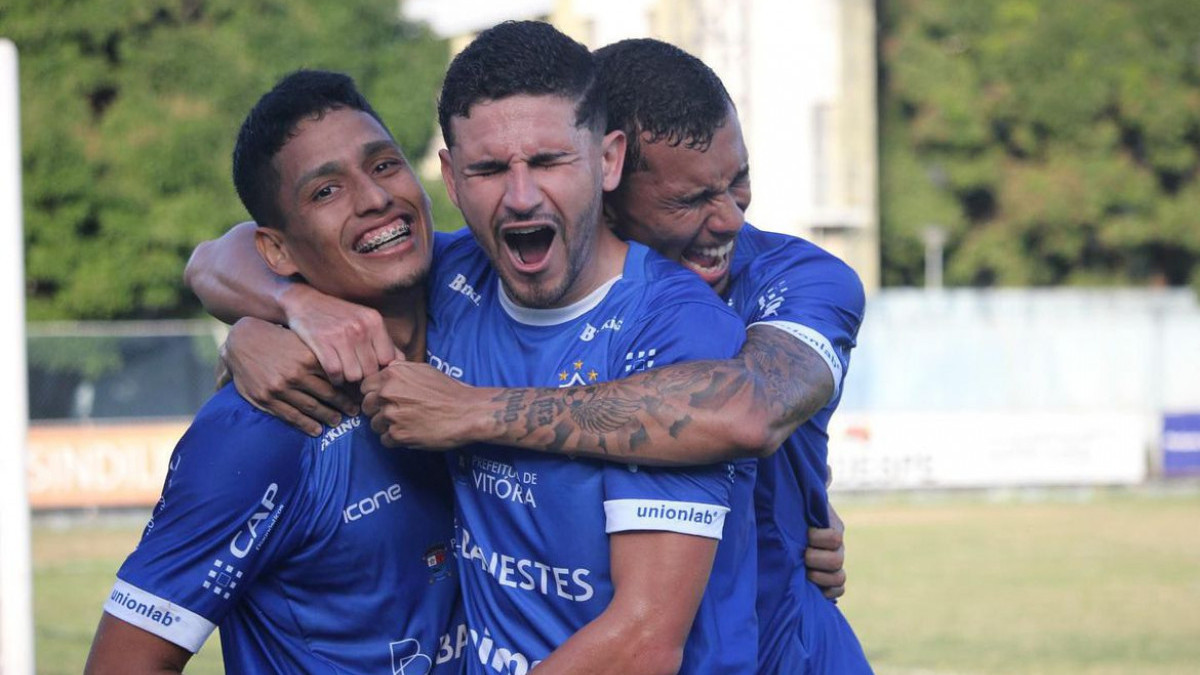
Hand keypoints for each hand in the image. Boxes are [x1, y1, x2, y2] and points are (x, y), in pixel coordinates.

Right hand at [223, 317, 359, 435]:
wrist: (241, 341)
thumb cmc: (277, 338)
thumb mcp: (302, 340)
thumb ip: (322, 352)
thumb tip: (349, 365)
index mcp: (308, 357)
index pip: (337, 376)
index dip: (351, 388)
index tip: (360, 394)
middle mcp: (296, 373)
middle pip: (328, 394)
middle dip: (344, 404)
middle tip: (355, 411)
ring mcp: (281, 388)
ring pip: (311, 407)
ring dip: (327, 416)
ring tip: (338, 421)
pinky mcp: (267, 399)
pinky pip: (291, 416)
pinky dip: (306, 425)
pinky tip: (317, 430)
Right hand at [279, 284, 395, 385]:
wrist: (305, 301)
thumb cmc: (339, 315)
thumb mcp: (365, 321)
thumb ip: (384, 342)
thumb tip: (401, 362)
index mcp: (375, 322)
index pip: (388, 360)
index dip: (381, 369)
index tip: (371, 371)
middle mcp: (360, 327)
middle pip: (371, 370)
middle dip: (364, 376)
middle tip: (356, 373)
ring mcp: (341, 335)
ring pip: (354, 375)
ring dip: (348, 378)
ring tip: (344, 372)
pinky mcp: (322, 342)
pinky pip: (335, 373)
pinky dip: (335, 378)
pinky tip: (333, 374)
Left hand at [361, 361, 478, 448]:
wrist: (468, 412)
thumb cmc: (449, 391)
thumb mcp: (423, 369)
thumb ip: (399, 371)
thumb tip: (385, 373)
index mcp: (392, 374)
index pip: (365, 387)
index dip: (374, 394)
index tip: (384, 400)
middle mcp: (387, 393)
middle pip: (366, 406)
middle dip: (377, 411)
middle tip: (395, 414)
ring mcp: (391, 415)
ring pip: (374, 425)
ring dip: (387, 427)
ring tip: (406, 424)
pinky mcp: (398, 435)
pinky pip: (385, 440)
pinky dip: (396, 440)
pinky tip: (410, 433)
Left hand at [805, 502, 846, 599]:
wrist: (796, 521)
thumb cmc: (796, 512)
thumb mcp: (800, 505)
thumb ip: (799, 506)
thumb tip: (785, 494)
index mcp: (833, 528)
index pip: (834, 537)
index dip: (818, 538)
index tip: (805, 533)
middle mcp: (838, 547)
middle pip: (836, 560)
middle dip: (815, 559)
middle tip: (802, 556)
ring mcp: (835, 564)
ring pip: (839, 577)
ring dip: (821, 578)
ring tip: (806, 573)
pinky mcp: (830, 578)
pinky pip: (838, 590)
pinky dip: (828, 592)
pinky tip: (815, 589)